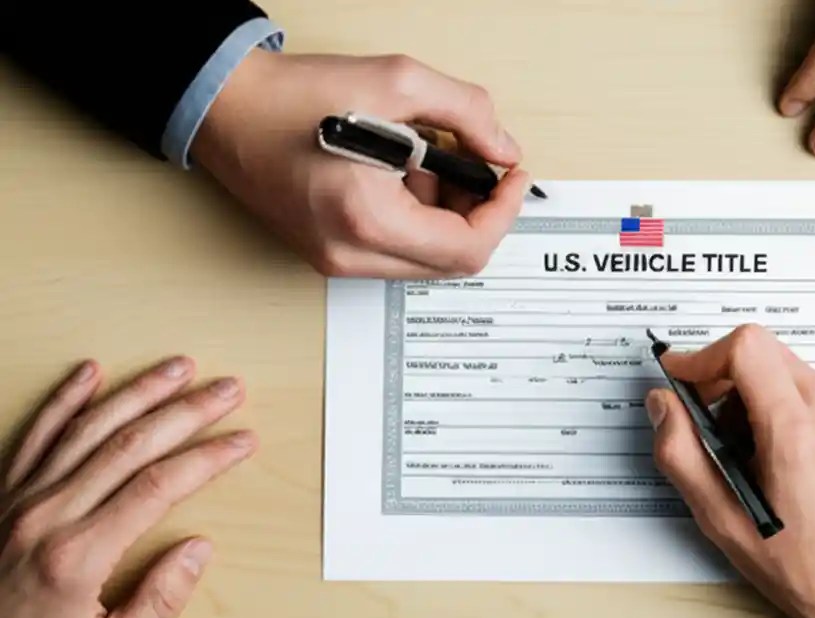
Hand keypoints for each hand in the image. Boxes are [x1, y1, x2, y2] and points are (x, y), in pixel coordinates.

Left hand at [0, 357, 255, 617]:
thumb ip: (158, 603)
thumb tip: (199, 549)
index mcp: (77, 556)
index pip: (158, 487)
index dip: (207, 458)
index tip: (242, 441)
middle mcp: (46, 516)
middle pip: (131, 445)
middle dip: (187, 411)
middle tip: (227, 389)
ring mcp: (20, 501)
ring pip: (88, 428)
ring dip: (139, 391)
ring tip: (179, 367)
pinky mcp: (3, 498)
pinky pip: (36, 435)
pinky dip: (64, 400)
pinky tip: (89, 373)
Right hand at [192, 50, 531, 278]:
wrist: (225, 107)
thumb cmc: (292, 96)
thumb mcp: (397, 82)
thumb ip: (467, 113)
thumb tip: (502, 149)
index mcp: (368, 220)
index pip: (467, 248)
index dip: (504, 212)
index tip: (512, 176)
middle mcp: (350, 253)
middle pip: (450, 262)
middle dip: (476, 213)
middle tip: (474, 166)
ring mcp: (336, 259)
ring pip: (424, 259)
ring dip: (444, 214)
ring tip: (426, 161)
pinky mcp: (328, 253)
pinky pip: (394, 250)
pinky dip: (415, 217)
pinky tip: (400, 173)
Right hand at [645, 325, 814, 617]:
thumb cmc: (809, 569)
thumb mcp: (724, 520)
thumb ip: (682, 455)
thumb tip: (663, 407)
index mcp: (796, 433)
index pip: (746, 349)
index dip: (701, 358)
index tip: (681, 379)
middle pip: (761, 350)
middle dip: (721, 377)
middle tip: (705, 423)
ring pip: (781, 366)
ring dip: (747, 392)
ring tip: (740, 450)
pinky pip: (804, 387)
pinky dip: (774, 404)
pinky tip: (767, 453)